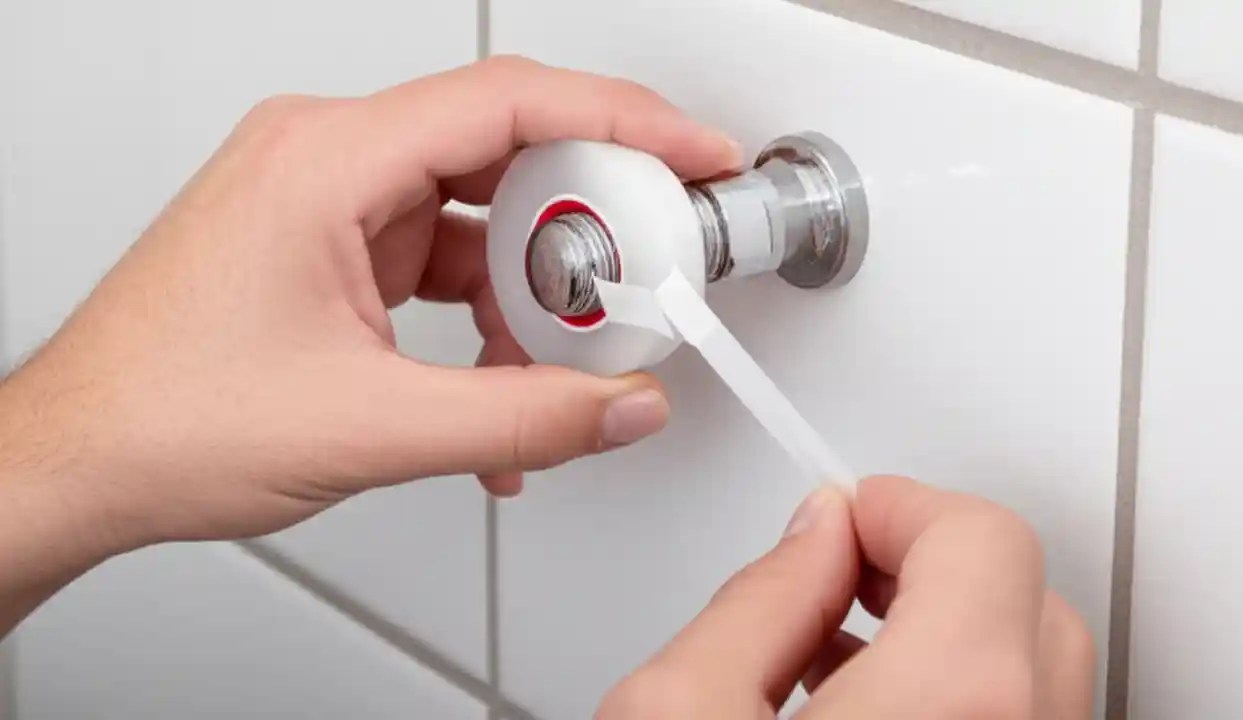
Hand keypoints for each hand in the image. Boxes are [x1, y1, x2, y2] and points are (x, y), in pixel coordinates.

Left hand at [0, 56, 741, 553]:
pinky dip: (488, 322)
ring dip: (534, 293)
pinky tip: (504, 391)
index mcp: (326, 163)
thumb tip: (623, 404)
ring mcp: (330, 206)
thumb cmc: (162, 418)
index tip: (691, 152)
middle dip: (588, 222)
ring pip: (480, 218)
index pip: (507, 101)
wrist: (80, 464)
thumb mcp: (372, 425)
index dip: (621, 119)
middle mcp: (327, 163)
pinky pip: (445, 263)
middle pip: (505, 153)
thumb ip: (524, 414)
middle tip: (650, 268)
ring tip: (570, 361)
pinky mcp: (333, 251)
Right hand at [598, 477, 1094, 718]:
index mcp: (953, 703)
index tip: (842, 519)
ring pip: (1036, 673)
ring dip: (952, 637)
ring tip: (843, 654)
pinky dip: (965, 699)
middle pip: (1029, 601)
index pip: (980, 538)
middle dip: (933, 567)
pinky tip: (870, 715)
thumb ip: (753, 600)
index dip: (898, 508)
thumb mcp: (673, 713)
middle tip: (845, 574)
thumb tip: (811, 535)